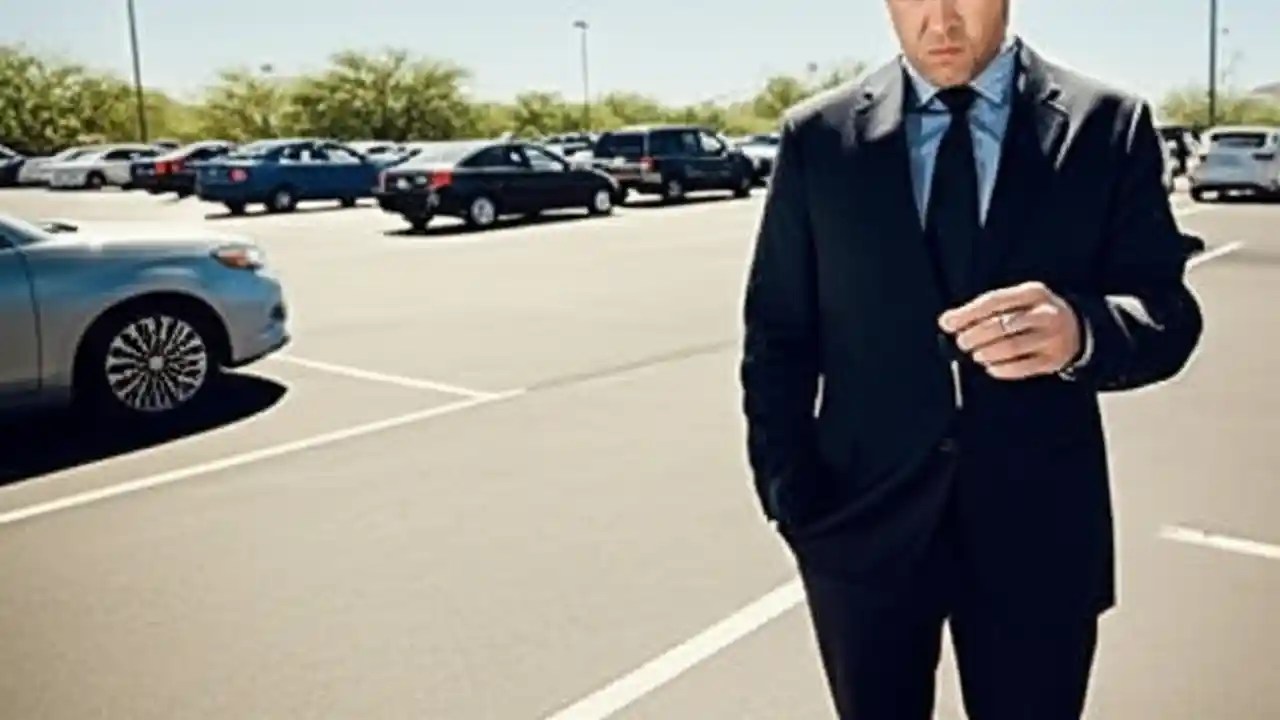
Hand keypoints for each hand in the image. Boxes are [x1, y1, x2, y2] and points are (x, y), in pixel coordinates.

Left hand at [938, 281, 1080, 380]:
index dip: (967, 314)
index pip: (994, 301)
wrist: (1078, 328)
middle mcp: (1045, 314)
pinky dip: (1002, 369)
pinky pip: (1023, 368)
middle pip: (1001, 325)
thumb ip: (983, 309)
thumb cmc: (1033, 313)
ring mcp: (1052, 338)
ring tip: (976, 355)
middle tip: (963, 342)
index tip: (947, 323)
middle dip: (975, 335)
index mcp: (1033, 293)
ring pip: (1011, 347)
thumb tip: (946, 321)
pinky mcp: (1054, 360)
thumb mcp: (1016, 301)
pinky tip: (991, 367)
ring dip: (987, 353)